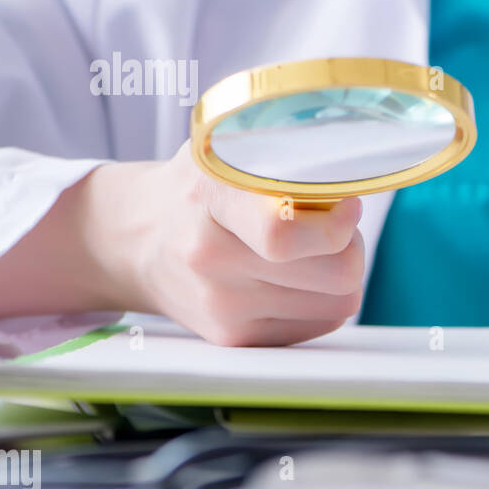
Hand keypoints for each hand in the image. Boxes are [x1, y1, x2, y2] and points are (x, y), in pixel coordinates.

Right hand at [86, 141, 365, 345]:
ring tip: (311, 252)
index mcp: (211, 197)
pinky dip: (322, 300)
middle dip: (351, 247)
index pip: (283, 235)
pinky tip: (293, 278)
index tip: (348, 208)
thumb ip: (286, 156)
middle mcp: (211, 257)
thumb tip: (349, 182)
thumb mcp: (229, 151)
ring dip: (341, 276)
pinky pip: (322, 323)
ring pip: (339, 303)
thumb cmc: (201, 191)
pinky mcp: (234, 337)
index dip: (335, 226)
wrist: (136, 239)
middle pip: (337, 274)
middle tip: (334, 228)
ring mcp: (222, 305)